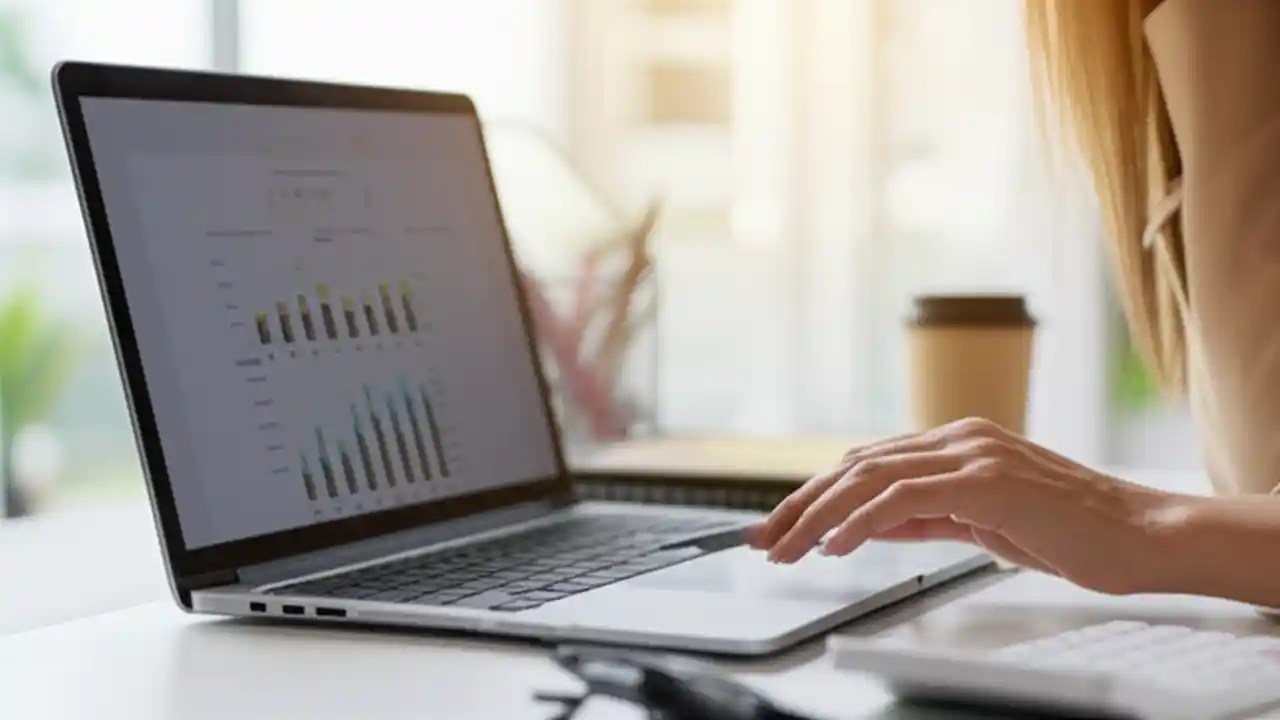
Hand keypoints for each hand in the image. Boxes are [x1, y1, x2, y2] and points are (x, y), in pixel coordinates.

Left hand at [747, 417, 1182, 594]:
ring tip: (787, 547)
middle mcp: (958, 439)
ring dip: (818, 514)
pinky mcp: (986, 480)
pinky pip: (905, 497)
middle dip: (801, 503)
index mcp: (957, 443)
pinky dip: (861, 521)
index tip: (781, 525)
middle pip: (856, 465)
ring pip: (870, 476)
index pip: (866, 463)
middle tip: (764, 538)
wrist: (1139, 535)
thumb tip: (865, 525)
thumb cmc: (1069, 532)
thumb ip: (925, 516)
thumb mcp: (979, 523)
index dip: (816, 494)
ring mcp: (972, 454)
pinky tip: (836, 544)